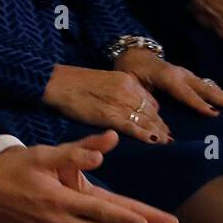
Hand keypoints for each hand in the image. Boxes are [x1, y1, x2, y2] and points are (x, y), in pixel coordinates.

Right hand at [43, 64, 170, 142]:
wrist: (54, 82)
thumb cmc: (71, 83)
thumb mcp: (101, 82)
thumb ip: (116, 92)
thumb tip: (125, 106)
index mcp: (125, 80)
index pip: (148, 99)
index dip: (155, 113)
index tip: (160, 124)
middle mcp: (127, 89)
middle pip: (151, 110)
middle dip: (161, 124)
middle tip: (168, 137)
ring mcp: (120, 102)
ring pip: (146, 118)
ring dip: (157, 131)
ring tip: (165, 142)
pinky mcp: (109, 114)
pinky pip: (133, 126)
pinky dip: (145, 134)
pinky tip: (154, 141)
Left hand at [114, 48, 222, 117]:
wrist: (133, 53)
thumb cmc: (129, 68)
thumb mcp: (128, 80)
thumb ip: (139, 94)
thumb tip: (152, 112)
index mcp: (165, 76)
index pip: (184, 92)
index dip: (198, 103)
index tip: (213, 114)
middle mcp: (180, 74)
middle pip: (204, 88)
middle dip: (222, 99)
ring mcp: (186, 75)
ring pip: (209, 87)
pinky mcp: (189, 78)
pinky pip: (207, 87)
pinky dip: (220, 94)